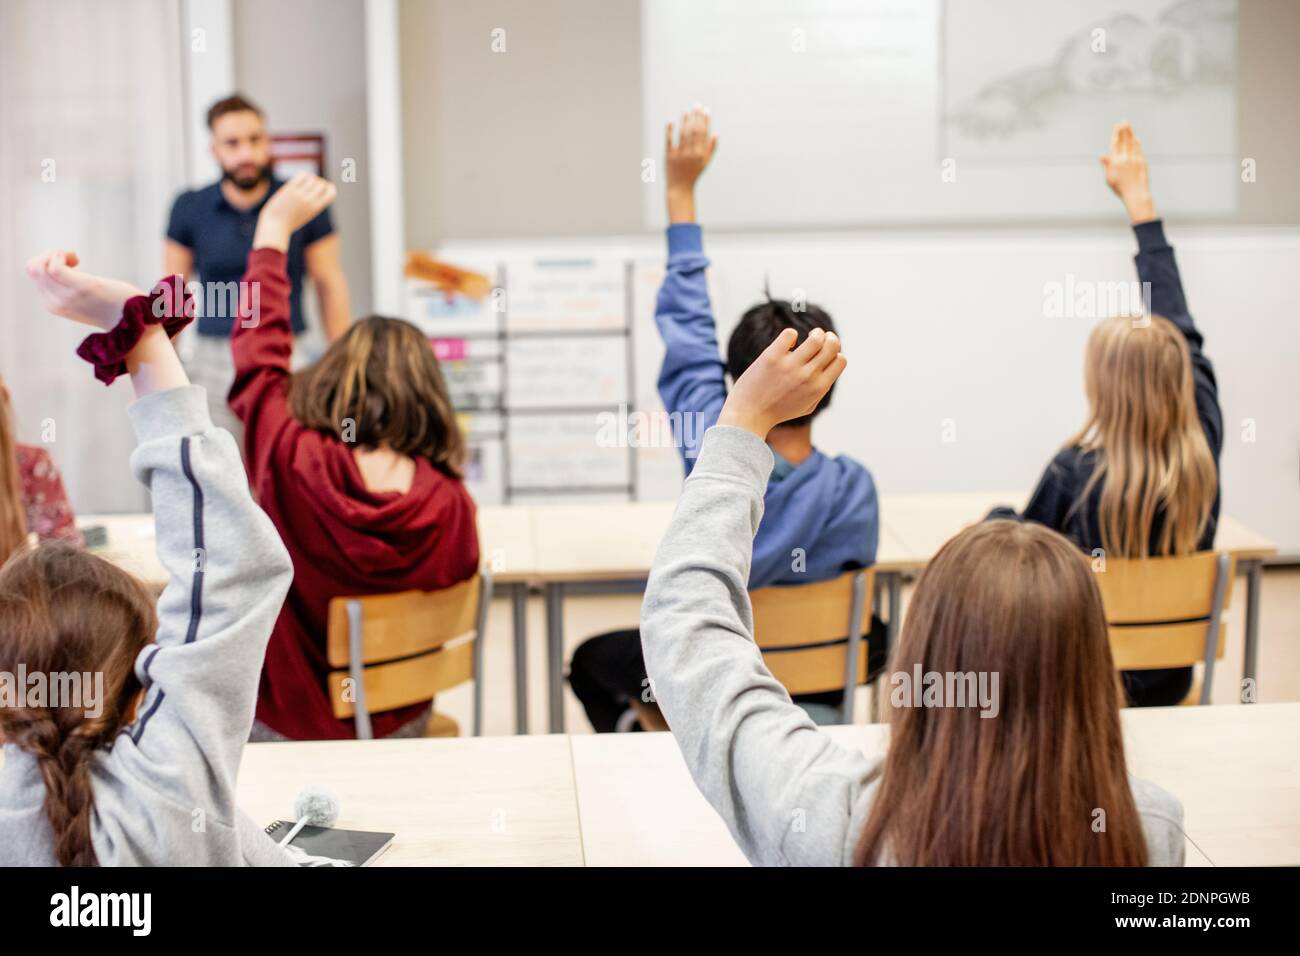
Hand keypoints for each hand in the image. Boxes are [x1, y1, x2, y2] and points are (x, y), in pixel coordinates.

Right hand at [25, 250, 142, 329]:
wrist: (133, 322)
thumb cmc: (113, 306)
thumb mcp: (84, 299)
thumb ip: (69, 290)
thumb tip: (61, 267)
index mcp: (53, 305)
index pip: (34, 275)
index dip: (48, 263)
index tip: (70, 264)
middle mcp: (54, 303)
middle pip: (33, 268)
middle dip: (49, 256)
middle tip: (72, 260)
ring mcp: (66, 296)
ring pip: (38, 267)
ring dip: (55, 254)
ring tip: (74, 259)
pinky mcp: (81, 287)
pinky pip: (54, 267)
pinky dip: (61, 256)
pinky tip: (76, 259)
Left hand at [254, 173, 336, 250]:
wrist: (275, 226)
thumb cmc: (290, 222)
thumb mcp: (306, 214)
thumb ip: (312, 203)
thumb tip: (315, 185)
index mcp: (316, 208)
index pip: (331, 193)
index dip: (329, 187)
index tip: (323, 188)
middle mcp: (310, 201)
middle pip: (321, 184)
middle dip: (318, 182)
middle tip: (311, 186)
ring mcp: (300, 194)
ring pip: (312, 178)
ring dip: (310, 178)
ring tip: (305, 182)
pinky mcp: (290, 190)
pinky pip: (302, 176)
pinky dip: (304, 175)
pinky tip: (300, 179)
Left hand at [665, 105, 717, 223]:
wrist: (679, 188)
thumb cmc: (693, 174)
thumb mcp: (705, 163)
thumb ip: (711, 149)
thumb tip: (715, 134)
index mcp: (701, 154)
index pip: (704, 133)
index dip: (705, 121)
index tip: (706, 110)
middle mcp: (691, 153)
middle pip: (694, 131)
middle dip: (696, 117)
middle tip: (697, 106)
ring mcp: (679, 154)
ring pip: (683, 134)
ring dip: (685, 121)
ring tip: (686, 112)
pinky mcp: (668, 156)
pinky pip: (669, 141)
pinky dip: (669, 131)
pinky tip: (671, 121)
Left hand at [717, 328, 845, 437]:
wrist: (748, 415)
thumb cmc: (777, 411)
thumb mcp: (806, 406)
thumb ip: (820, 389)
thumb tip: (829, 368)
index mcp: (818, 387)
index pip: (841, 360)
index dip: (836, 353)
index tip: (824, 354)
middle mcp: (807, 376)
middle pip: (832, 345)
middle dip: (830, 337)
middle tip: (819, 338)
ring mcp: (790, 366)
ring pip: (816, 337)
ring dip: (815, 333)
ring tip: (807, 336)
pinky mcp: (772, 357)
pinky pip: (790, 334)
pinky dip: (791, 334)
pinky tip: (785, 343)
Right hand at [1100, 122, 1155, 223]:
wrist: (1136, 194)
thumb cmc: (1120, 189)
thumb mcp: (1109, 178)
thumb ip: (1107, 165)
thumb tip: (1101, 155)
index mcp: (1116, 162)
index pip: (1115, 145)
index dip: (1116, 135)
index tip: (1116, 127)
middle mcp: (1125, 159)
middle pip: (1124, 141)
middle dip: (1123, 130)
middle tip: (1123, 122)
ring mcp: (1135, 159)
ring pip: (1132, 143)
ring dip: (1130, 134)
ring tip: (1128, 126)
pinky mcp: (1142, 162)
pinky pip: (1139, 149)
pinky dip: (1137, 143)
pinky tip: (1136, 138)